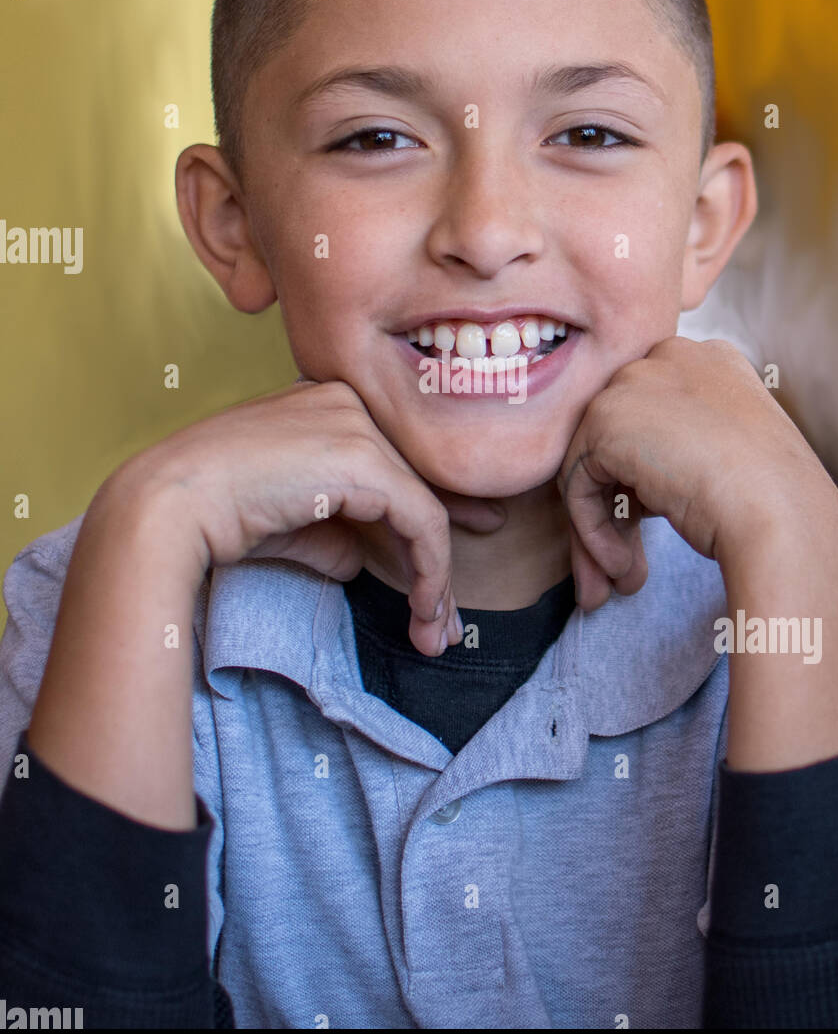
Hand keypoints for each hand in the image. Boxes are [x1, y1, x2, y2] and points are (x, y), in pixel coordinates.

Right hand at [114, 376, 501, 656]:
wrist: (171, 506)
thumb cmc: (217, 513)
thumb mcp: (291, 522)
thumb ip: (334, 531)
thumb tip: (362, 560)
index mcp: (327, 402)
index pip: (397, 457)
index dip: (438, 502)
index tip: (468, 535)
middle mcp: (349, 401)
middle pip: (418, 481)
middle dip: (444, 551)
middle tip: (454, 611)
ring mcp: (358, 424)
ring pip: (426, 507)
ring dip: (437, 579)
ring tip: (437, 632)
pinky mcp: (365, 459)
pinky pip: (423, 522)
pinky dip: (431, 573)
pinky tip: (425, 612)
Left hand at [556, 336, 834, 611]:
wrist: (781, 512)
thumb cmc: (773, 500)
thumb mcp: (730, 459)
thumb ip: (682, 453)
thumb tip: (631, 493)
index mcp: (710, 362)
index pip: (654, 419)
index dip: (646, 481)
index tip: (654, 527)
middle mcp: (669, 357)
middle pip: (619, 439)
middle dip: (616, 509)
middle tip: (624, 566)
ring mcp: (634, 381)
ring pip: (593, 463)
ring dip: (602, 528)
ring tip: (623, 578)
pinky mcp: (605, 417)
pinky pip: (579, 483)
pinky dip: (592, 530)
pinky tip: (622, 565)